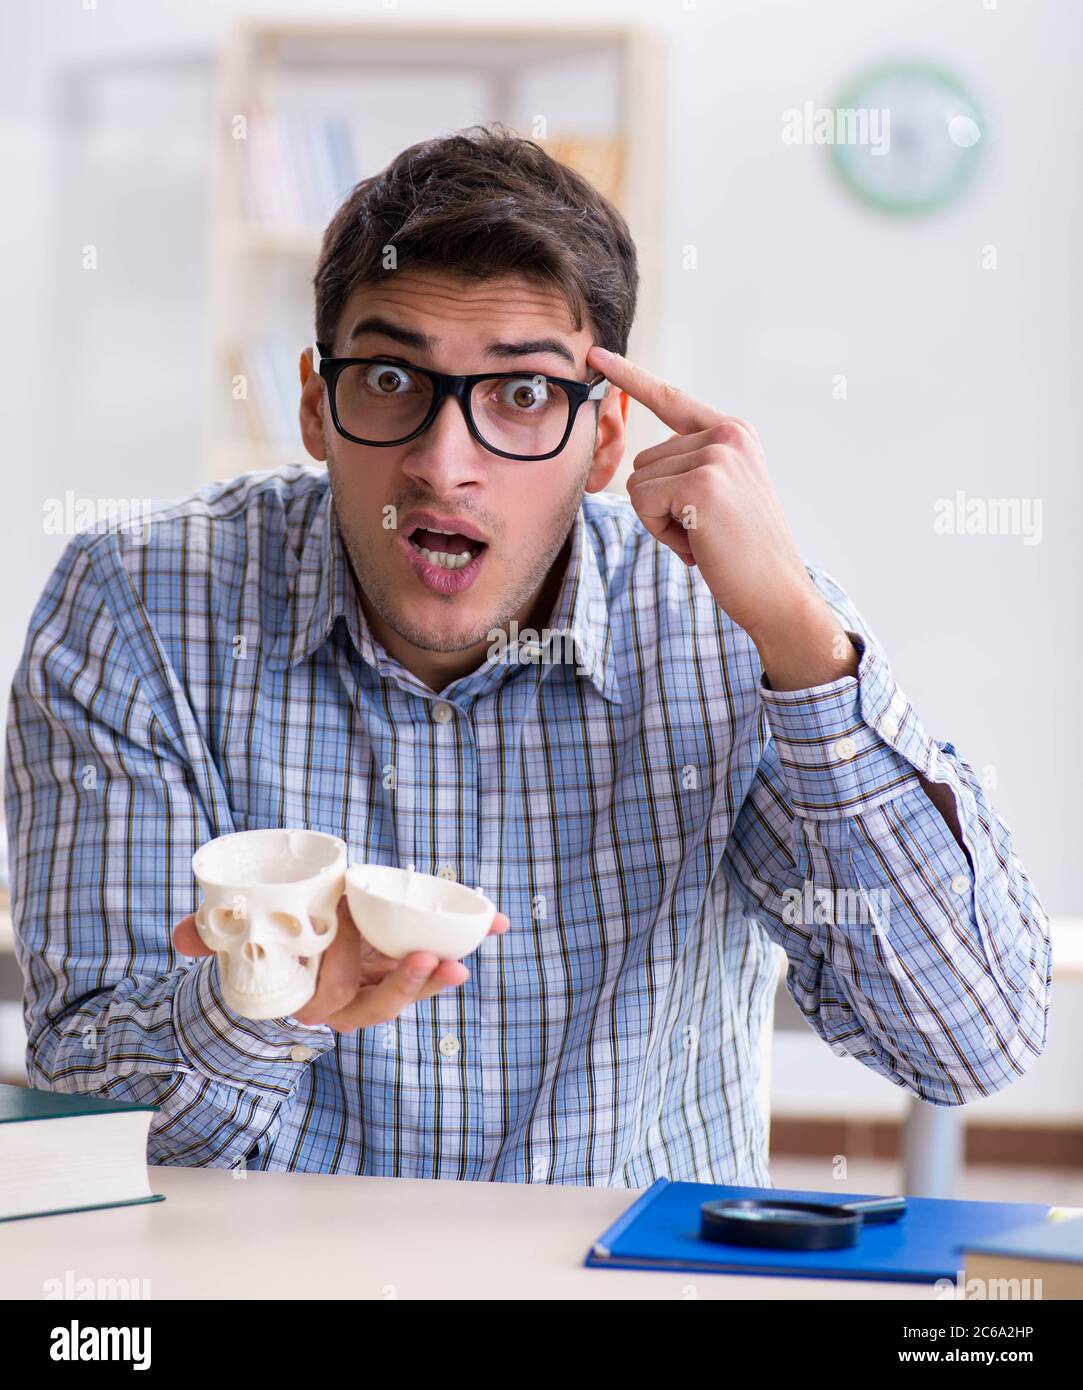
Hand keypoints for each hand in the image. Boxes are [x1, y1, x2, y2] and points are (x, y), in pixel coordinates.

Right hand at [173, 895, 508, 1032]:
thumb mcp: (239, 945)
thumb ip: (211, 939)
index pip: (336, 991)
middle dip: (406, 982)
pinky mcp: (405, 965)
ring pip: (413, 987)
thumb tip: (183, 936)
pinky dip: (465, 944)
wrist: (291, 961)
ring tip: (462, 961)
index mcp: (316, 996)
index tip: (352, 926)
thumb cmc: (269, 950)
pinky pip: (436, 964)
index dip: (347, 966)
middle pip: (383, 999)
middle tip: (428, 958)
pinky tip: (499, 926)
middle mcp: (353, 997)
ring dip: (440, 974)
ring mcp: (381, 983)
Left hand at [586, 345, 820, 642]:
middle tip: (703, 529)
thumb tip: (642, 465)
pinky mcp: (702, 482)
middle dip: (661, 505)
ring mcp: (716, 455)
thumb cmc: (743, 553)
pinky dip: (661, 531)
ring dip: (660, 520)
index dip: (629, 377)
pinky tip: (698, 543)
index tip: (595, 353)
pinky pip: (643, 503)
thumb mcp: (722, 494)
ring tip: (704, 536)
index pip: (670, 400)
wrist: (777, 591)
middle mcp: (727, 434)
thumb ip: (691, 467)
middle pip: (643, 462)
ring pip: (639, 484)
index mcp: (733, 433)